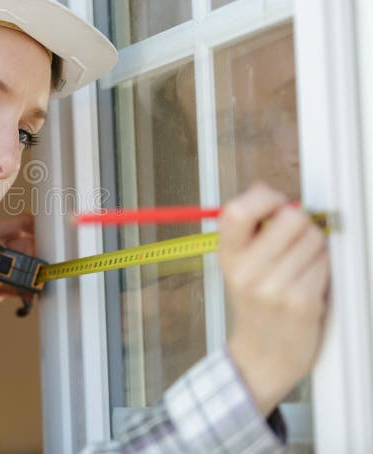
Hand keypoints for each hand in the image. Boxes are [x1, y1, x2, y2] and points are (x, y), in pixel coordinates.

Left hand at [0, 214, 34, 354]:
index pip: (4, 229)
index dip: (22, 224)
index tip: (38, 226)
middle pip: (20, 245)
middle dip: (32, 249)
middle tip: (38, 260)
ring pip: (24, 265)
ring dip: (34, 269)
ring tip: (40, 277)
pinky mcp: (2, 290)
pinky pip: (21, 287)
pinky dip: (29, 289)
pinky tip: (33, 293)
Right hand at [220, 183, 330, 415]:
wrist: (263, 356)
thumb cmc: (256, 307)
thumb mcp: (238, 267)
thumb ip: (254, 233)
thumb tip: (285, 204)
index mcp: (227, 256)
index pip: (236, 211)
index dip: (264, 198)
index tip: (275, 204)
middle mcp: (246, 271)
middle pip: (292, 218)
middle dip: (302, 225)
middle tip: (295, 241)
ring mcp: (273, 288)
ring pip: (315, 240)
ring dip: (316, 250)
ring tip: (301, 268)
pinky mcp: (301, 301)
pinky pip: (325, 264)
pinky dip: (323, 270)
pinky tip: (309, 284)